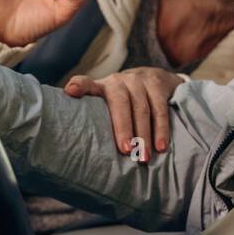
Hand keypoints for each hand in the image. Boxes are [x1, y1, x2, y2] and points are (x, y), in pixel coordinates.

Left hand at [63, 67, 184, 160]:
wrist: (155, 78)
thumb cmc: (124, 100)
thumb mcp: (108, 104)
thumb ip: (94, 117)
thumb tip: (81, 146)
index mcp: (101, 87)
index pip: (87, 84)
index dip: (79, 86)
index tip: (71, 92)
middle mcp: (118, 81)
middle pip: (119, 103)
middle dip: (123, 127)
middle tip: (126, 150)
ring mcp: (139, 80)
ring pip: (142, 109)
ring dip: (144, 135)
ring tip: (144, 156)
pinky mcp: (157, 83)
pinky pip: (160, 109)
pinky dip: (162, 129)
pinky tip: (161, 146)